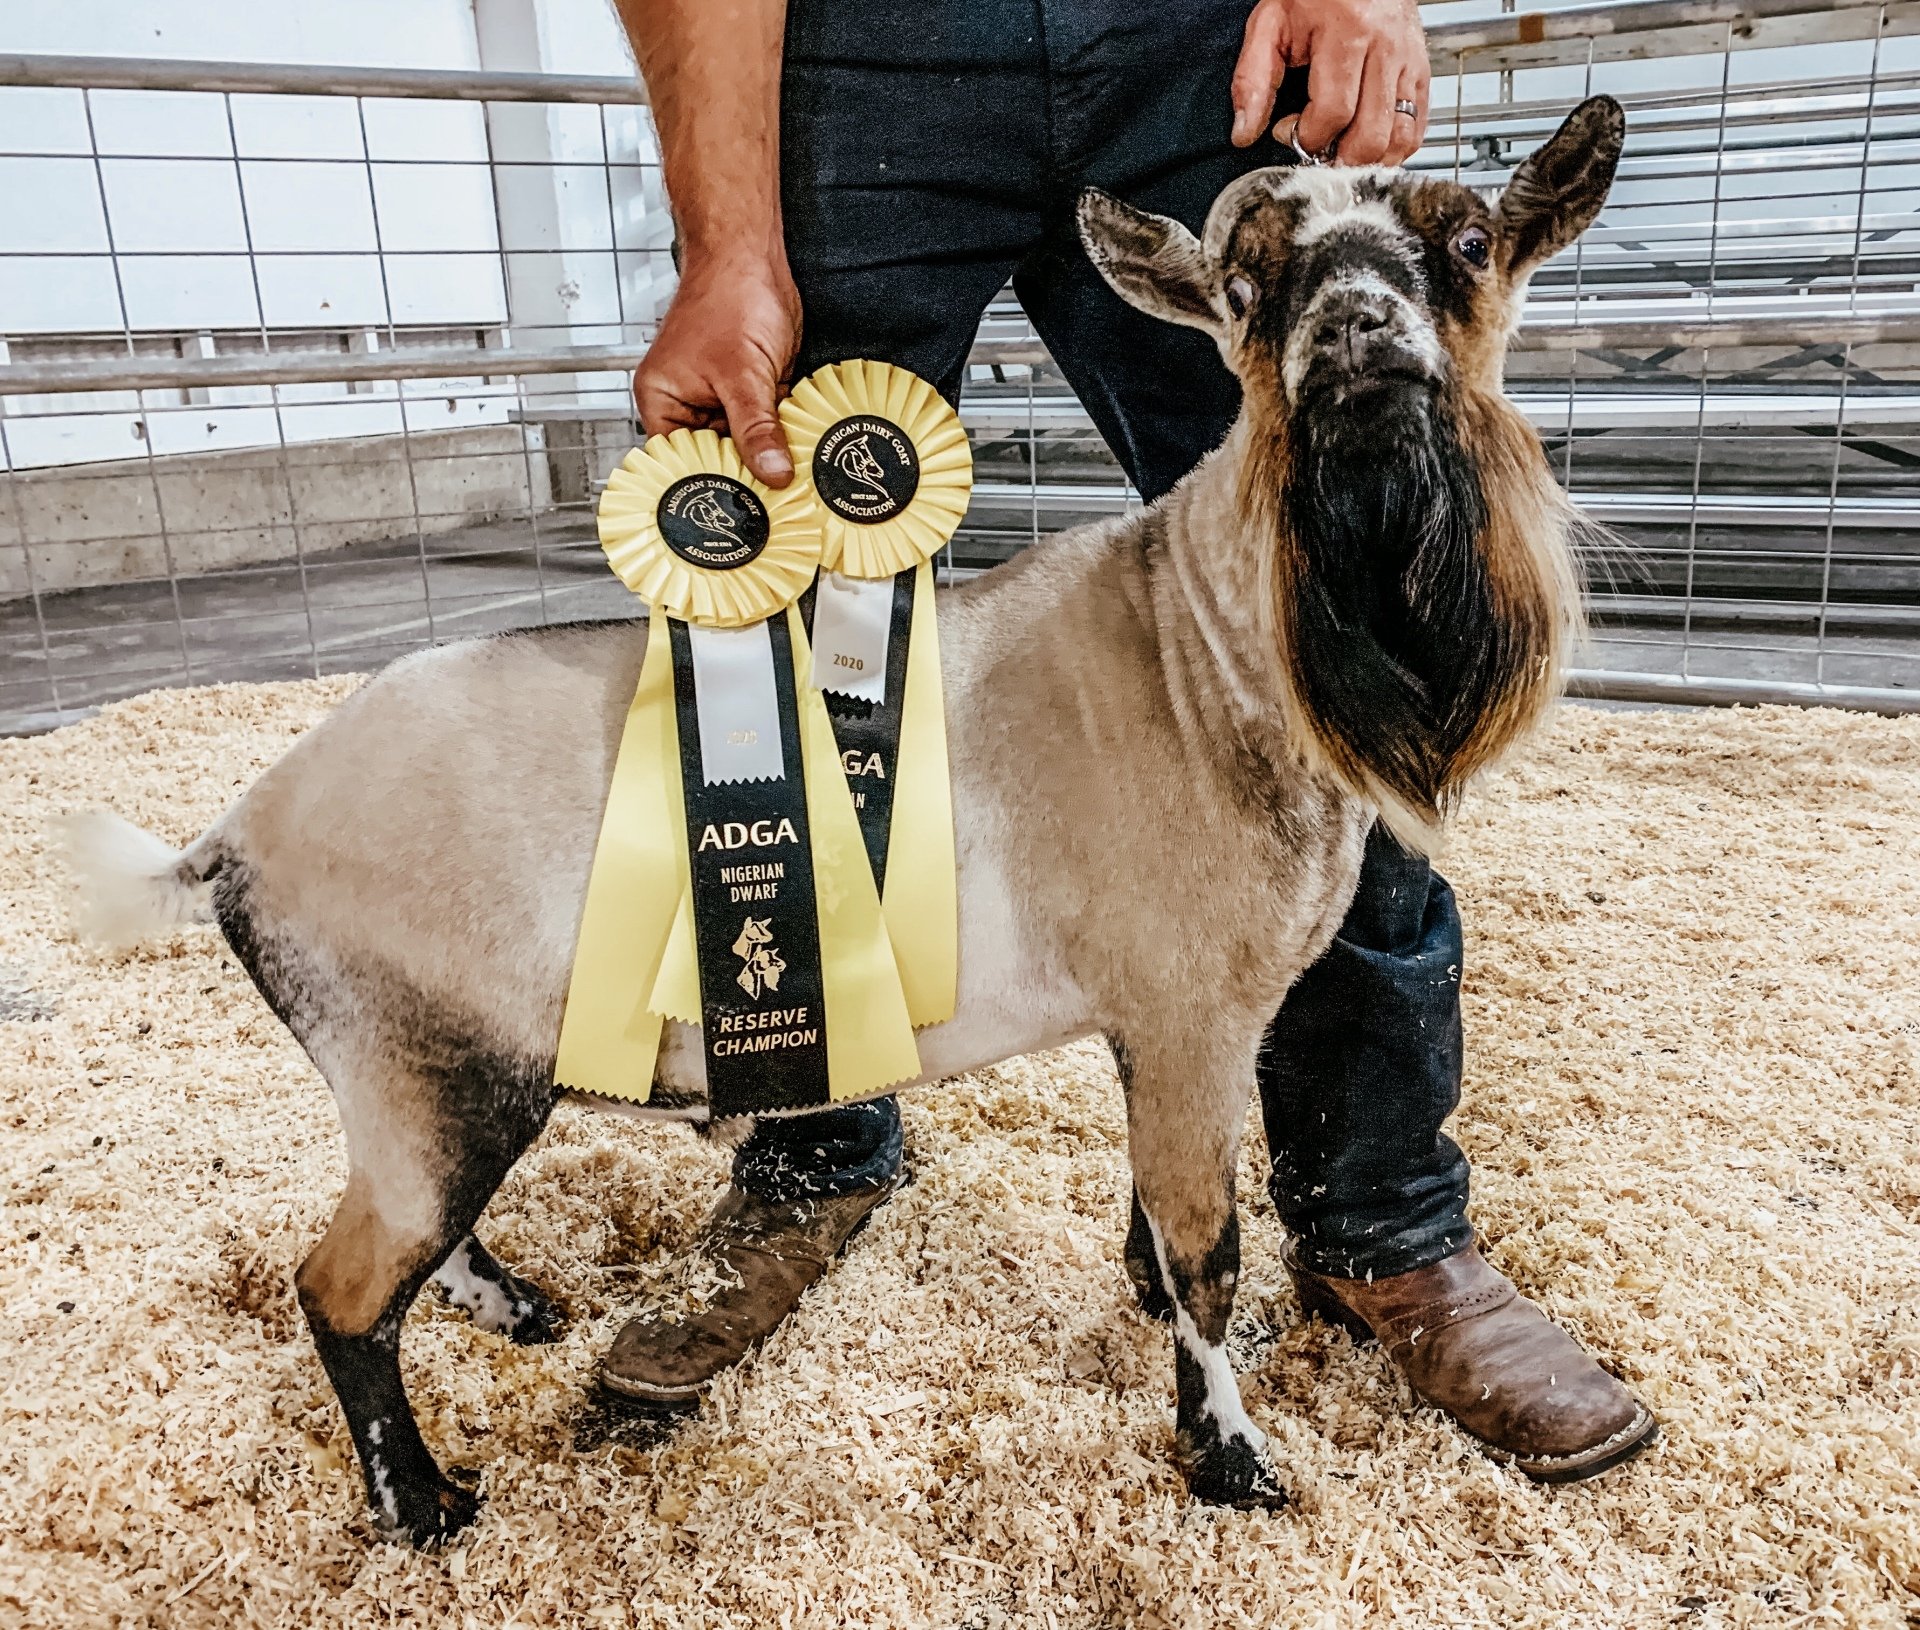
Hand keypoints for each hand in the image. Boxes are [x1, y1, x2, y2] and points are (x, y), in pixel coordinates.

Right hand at [632, 251, 802, 485]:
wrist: (753, 256)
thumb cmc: (729, 295)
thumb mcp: (743, 374)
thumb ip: (756, 428)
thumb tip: (771, 473)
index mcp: (663, 402)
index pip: (680, 464)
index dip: (708, 488)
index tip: (737, 514)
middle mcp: (686, 406)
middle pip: (713, 460)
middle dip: (743, 476)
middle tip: (771, 504)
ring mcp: (719, 401)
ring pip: (742, 447)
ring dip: (765, 459)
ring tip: (787, 484)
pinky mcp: (749, 394)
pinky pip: (763, 429)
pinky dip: (779, 439)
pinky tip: (794, 455)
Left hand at [1231, 0, 1429, 167]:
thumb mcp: (1270, 24)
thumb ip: (1252, 80)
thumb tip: (1245, 132)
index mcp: (1347, 33)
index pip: (1332, 113)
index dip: (1305, 137)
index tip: (1286, 131)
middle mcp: (1385, 48)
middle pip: (1369, 135)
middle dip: (1337, 160)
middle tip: (1316, 150)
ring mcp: (1408, 61)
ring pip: (1398, 138)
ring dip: (1367, 161)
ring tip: (1339, 152)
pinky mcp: (1420, 71)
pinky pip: (1417, 128)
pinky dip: (1393, 149)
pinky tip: (1366, 145)